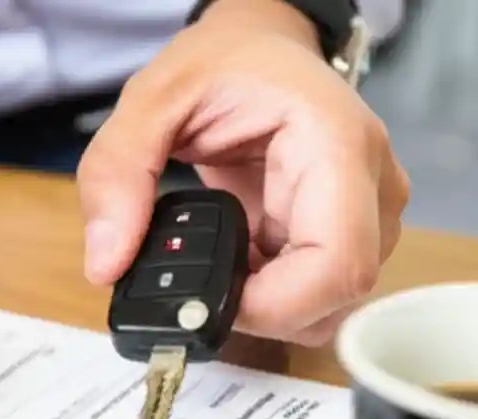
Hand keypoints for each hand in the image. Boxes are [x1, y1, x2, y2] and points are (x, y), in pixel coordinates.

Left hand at [77, 0, 409, 344]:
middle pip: (338, 295)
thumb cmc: (221, 63)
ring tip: (219, 257)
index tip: (210, 301)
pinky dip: (271, 293)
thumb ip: (118, 175)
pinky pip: (317, 291)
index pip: (338, 263)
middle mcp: (371, 183)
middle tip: (201, 282)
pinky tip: (238, 256)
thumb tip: (106, 263)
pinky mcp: (350, 231)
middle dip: (264, 310)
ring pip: (331, 303)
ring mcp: (369, 212)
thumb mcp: (150, 102)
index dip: (275, 306)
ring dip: (267, 303)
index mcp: (337, 143)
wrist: (258, 48)